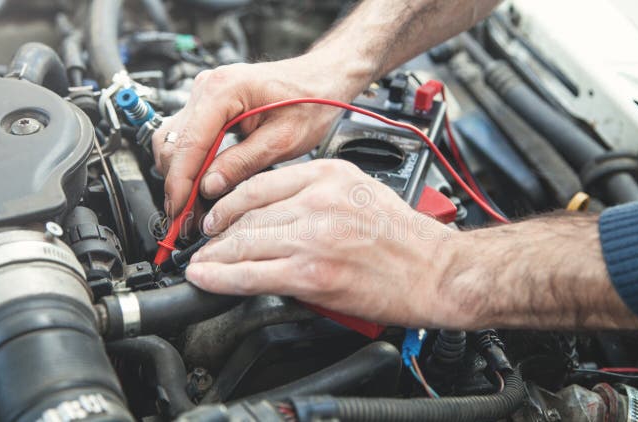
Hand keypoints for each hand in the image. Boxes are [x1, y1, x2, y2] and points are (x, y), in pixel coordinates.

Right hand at [152, 53, 362, 217]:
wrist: (322, 79)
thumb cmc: (312, 100)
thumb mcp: (283, 140)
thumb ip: (243, 162)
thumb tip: (209, 186)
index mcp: (223, 90)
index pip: (187, 145)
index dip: (180, 186)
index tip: (180, 215)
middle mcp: (207, 87)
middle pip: (172, 144)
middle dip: (177, 185)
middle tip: (187, 219)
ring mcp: (204, 94)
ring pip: (172, 142)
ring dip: (179, 176)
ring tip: (194, 207)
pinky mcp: (208, 104)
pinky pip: (185, 137)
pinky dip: (188, 164)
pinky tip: (201, 186)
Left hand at [186, 159, 464, 327]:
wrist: (437, 270)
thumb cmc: (405, 236)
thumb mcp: (360, 190)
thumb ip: (315, 194)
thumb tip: (273, 212)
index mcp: (328, 174)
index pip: (260, 183)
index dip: (228, 202)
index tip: (217, 214)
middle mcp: (317, 200)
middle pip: (247, 213)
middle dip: (217, 231)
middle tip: (203, 243)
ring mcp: (312, 237)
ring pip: (244, 242)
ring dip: (213, 256)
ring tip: (200, 263)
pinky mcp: (311, 274)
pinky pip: (252, 274)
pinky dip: (221, 277)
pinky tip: (205, 277)